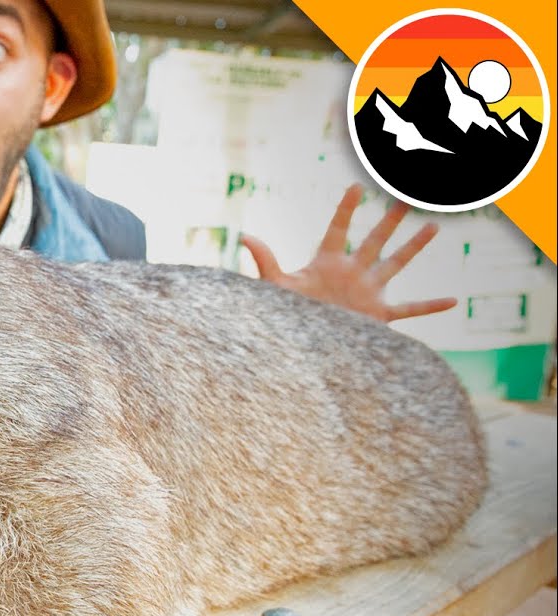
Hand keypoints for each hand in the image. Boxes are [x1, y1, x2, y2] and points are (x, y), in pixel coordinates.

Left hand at [239, 184, 456, 322]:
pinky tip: (453, 301)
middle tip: (407, 197)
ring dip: (413, 247)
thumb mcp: (276, 286)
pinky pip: (410, 310)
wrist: (301, 347)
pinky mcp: (379, 316)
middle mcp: (352, 273)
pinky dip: (430, 307)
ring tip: (434, 227)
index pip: (338, 229)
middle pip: (375, 240)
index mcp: (327, 262)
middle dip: (390, 220)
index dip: (345, 209)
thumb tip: (244, 236)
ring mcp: (368, 292)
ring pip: (396, 264)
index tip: (355, 187)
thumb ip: (265, 260)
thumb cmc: (286, 315)